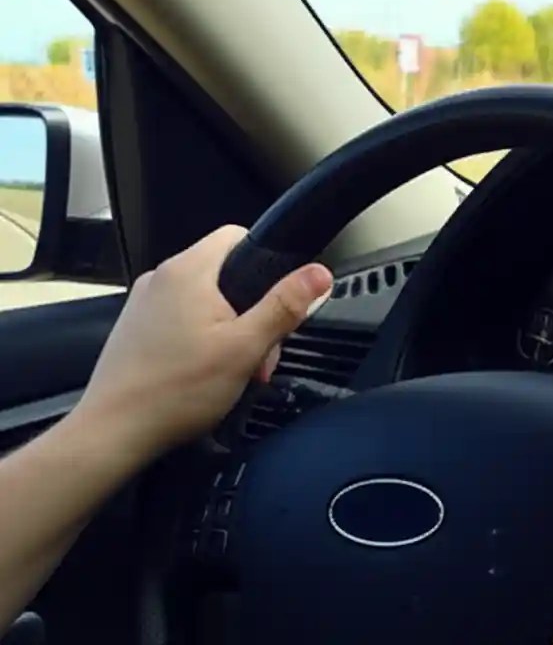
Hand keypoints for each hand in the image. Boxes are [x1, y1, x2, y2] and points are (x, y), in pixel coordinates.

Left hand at [75, 225, 331, 459]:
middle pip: (227, 275)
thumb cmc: (178, 390)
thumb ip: (285, 306)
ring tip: (237, 372)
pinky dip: (205, 341)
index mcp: (188, 271)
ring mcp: (145, 303)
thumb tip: (320, 273)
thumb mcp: (246, 347)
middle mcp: (161, 278)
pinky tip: (209, 375)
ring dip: (232, 331)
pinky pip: (184, 320)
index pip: (237, 236)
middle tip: (261, 355)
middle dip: (254, 311)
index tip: (280, 300)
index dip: (268, 261)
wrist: (114, 433)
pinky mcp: (137, 329)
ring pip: (207, 301)